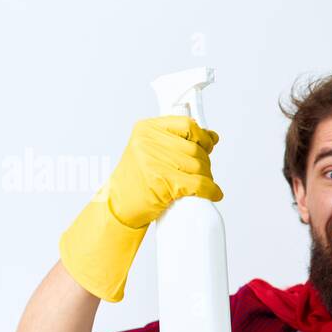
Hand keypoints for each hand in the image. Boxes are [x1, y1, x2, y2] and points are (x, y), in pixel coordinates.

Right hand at [59, 116, 222, 302]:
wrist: (118, 207)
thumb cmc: (137, 180)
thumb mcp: (152, 152)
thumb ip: (178, 141)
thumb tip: (213, 137)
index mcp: (146, 129)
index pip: (187, 124)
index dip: (202, 137)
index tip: (207, 146)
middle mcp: (148, 141)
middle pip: (195, 148)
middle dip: (205, 163)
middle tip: (203, 174)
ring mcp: (154, 160)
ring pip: (199, 166)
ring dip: (207, 178)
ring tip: (202, 185)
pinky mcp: (162, 181)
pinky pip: (198, 184)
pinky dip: (209, 190)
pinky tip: (213, 194)